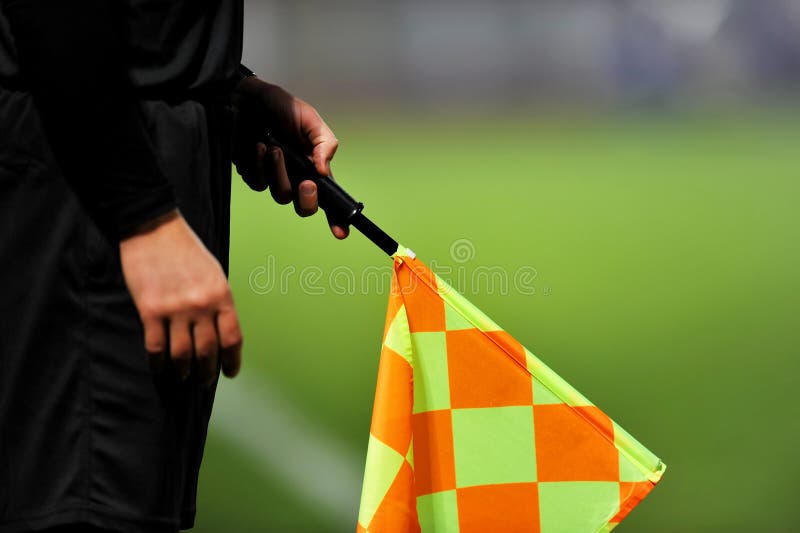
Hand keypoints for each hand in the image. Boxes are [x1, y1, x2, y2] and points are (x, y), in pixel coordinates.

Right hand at [119, 209, 242, 384]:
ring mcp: (176, 309)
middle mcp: (202, 306)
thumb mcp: (214, 274)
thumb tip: (220, 331)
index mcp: (222, 296)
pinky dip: (157, 362)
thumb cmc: (187, 251)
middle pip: (208, 352)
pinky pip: (155, 347)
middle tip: (203, 380)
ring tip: (182, 375)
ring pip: (182, 355)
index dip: (232, 361)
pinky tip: (158, 367)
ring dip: (183, 371)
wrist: (154, 228)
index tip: (230, 373)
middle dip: (207, 371)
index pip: (232, 339)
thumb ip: (218, 302)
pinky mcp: (150, 310)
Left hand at [232, 77, 347, 238]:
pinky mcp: (252, 174)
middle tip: (306, 182)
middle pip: (304, 208)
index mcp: (313, 167)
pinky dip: (259, 166)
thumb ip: (324, 143)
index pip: (329, 198)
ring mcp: (273, 177)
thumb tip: (325, 172)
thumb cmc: (279, 106)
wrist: (244, 97)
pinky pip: (258, 184)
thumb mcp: (309, 119)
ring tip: (273, 148)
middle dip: (308, 200)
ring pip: (281, 195)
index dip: (337, 218)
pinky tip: (257, 147)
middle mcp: (295, 176)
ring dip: (279, 173)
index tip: (341, 232)